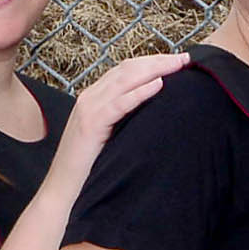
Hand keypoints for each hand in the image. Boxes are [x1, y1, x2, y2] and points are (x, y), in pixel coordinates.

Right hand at [51, 51, 187, 177]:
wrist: (63, 191)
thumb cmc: (89, 170)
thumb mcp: (110, 138)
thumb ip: (125, 122)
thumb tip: (155, 115)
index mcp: (94, 98)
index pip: (126, 70)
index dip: (152, 62)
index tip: (178, 61)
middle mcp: (90, 97)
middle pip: (128, 69)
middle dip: (158, 61)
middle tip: (185, 58)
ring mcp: (88, 109)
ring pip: (125, 80)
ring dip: (155, 69)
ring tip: (178, 65)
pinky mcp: (91, 124)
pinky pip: (119, 103)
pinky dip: (140, 92)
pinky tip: (159, 85)